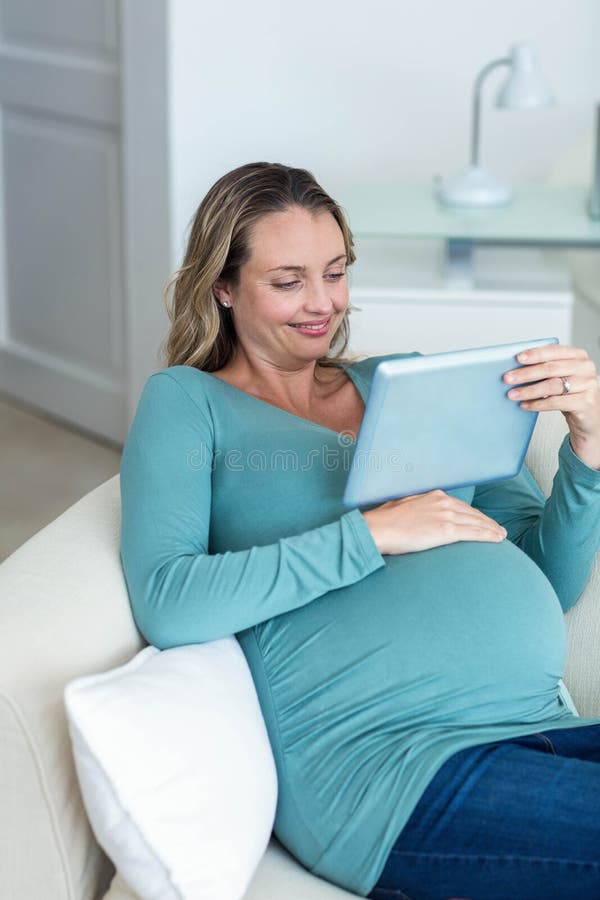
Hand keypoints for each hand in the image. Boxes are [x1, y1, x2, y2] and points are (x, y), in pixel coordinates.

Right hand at [362, 490, 506, 555]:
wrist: (379, 528)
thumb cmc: (385, 521)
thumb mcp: (403, 507)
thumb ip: (417, 509)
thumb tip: (420, 515)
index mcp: (433, 496)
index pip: (460, 506)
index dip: (474, 514)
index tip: (481, 520)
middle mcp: (443, 502)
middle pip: (472, 513)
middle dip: (487, 521)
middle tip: (498, 529)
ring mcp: (446, 515)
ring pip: (477, 522)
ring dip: (491, 529)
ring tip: (501, 535)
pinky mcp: (447, 530)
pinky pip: (474, 533)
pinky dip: (488, 536)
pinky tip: (497, 539)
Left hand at [503, 344, 599, 469]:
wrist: (588, 415)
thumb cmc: (570, 393)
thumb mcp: (560, 377)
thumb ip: (544, 369)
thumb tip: (515, 369)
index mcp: (578, 356)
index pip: (554, 351)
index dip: (535, 354)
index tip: (518, 358)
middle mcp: (585, 368)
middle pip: (551, 369)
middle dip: (526, 374)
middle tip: (508, 378)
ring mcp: (587, 384)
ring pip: (553, 386)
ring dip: (529, 390)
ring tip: (513, 394)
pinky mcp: (585, 402)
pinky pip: (556, 402)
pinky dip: (538, 404)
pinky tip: (526, 405)